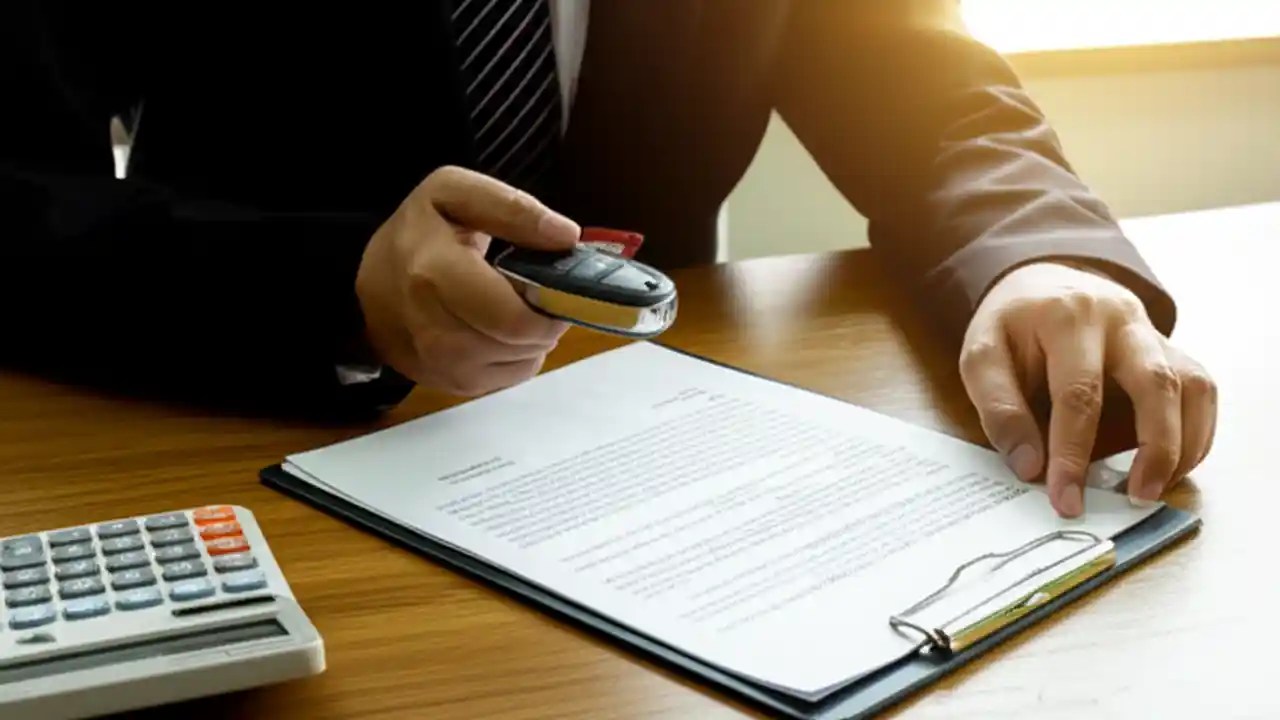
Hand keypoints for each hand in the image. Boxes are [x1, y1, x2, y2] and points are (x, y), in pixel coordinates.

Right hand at [355, 166, 578, 395]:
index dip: (548, 308)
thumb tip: (566, 236)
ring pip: (514, 367)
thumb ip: (512, 208)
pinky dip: (516, 359)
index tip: (553, 287)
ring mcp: (435, 364)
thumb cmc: (417, 231)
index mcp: (433, 275)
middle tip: (540, 297)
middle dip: (543, 323)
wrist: (370, 278)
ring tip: (521, 310)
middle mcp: (430, 330)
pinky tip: (504, 331)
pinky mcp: (443, 383)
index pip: (512, 318)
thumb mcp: (455, 193)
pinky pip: (502, 381)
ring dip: (532, 342)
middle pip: (516, 345)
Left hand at [958, 261, 1216, 517]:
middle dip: (1153, 448)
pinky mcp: (1170, 349)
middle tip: (1135, 499)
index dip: (1073, 453)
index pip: (1079, 393)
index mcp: (1067, 318)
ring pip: (1190, 387)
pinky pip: (1200, 390)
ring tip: (1153, 489)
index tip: (1065, 499)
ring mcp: (1153, 333)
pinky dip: (1194, 433)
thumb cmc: (1012, 328)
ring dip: (1182, 445)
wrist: (1043, 284)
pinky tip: (1169, 465)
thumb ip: (999, 408)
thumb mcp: (982, 356)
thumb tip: (1029, 466)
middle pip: (1156, 383)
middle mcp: (1121, 320)